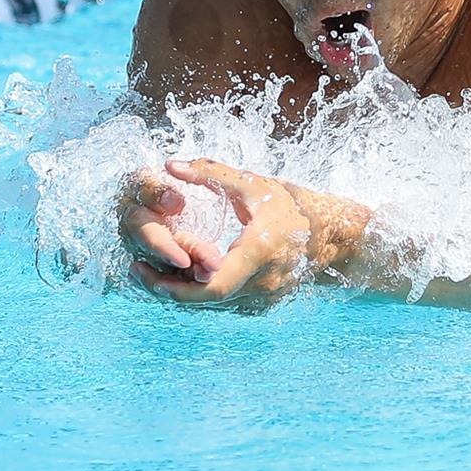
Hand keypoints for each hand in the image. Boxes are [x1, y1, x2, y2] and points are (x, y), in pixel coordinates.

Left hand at [131, 158, 331, 305]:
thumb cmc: (293, 205)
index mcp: (260, 251)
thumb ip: (210, 173)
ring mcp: (265, 299)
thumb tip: (171, 165)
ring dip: (180, 292)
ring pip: (211, 305)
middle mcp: (263, 282)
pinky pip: (223, 304)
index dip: (176, 285)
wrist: (333, 236)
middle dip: (167, 289)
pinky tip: (180, 277)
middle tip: (137, 272)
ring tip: (150, 273)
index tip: (145, 269)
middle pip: (205, 300)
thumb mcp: (252, 184)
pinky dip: (199, 293)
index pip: (213, 286)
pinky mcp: (263, 305)